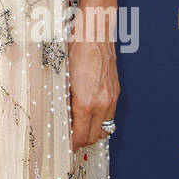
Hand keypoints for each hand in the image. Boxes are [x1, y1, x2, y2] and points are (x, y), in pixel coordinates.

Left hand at [66, 31, 119, 149]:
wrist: (94, 33)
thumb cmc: (75, 50)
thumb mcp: (62, 77)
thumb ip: (64, 101)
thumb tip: (62, 117)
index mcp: (86, 103)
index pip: (80, 136)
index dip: (72, 143)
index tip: (64, 144)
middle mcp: (102, 104)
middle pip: (94, 136)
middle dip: (82, 140)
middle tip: (70, 138)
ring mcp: (111, 98)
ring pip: (105, 127)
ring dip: (93, 131)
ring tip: (79, 127)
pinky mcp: (116, 91)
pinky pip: (110, 114)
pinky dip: (100, 119)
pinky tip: (90, 112)